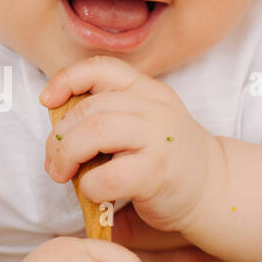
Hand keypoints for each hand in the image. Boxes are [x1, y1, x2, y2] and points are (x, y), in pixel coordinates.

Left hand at [41, 56, 220, 234]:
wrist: (214, 189)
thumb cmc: (166, 159)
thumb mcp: (144, 123)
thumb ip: (109, 115)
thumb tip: (57, 130)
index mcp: (148, 90)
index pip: (101, 68)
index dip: (66, 79)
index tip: (46, 100)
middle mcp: (155, 107)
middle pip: (89, 108)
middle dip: (60, 136)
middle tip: (55, 162)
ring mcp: (159, 138)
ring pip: (95, 132)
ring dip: (68, 155)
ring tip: (64, 174)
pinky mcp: (158, 173)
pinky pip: (108, 176)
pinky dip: (90, 186)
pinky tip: (96, 193)